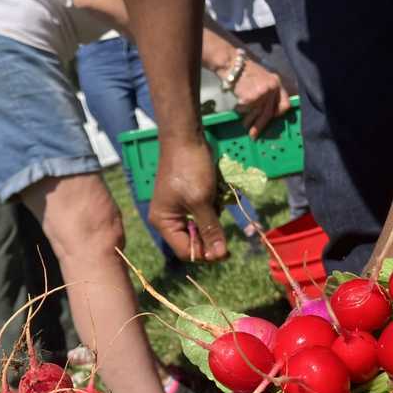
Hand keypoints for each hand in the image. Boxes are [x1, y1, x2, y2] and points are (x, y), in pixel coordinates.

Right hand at [149, 138, 227, 261]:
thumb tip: (219, 255)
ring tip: (217, 201)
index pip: (186, 251)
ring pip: (201, 226)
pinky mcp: (187, 197)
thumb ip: (211, 229)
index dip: (207, 254)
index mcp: (164, 222)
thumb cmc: (190, 169)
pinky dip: (212, 207)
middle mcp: (168, 218)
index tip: (227, 251)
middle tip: (227, 230)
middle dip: (211, 234)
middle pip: (194, 240)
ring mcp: (178, 207)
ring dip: (213, 218)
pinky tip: (216, 194)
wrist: (185, 137)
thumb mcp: (202, 201)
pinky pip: (202, 212)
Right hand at [233, 59, 290, 138]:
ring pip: (255, 113)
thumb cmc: (245, 72)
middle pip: (268, 113)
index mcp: (277, 83)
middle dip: (260, 125)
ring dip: (249, 121)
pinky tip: (237, 106)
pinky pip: (245, 110)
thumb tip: (267, 110)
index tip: (273, 118)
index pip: (284, 104)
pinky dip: (240, 110)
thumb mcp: (263, 78)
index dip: (279, 113)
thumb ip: (269, 91)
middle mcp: (272, 88)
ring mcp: (262, 93)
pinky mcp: (251, 98)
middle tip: (254, 135)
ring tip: (244, 124)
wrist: (232, 64)